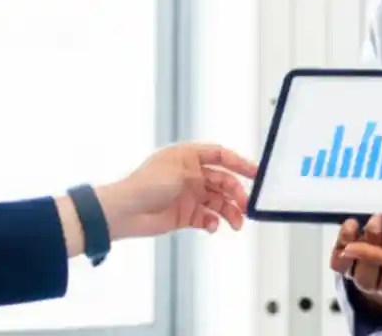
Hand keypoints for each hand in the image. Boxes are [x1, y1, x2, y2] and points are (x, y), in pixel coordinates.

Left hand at [96, 142, 257, 239]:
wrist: (125, 212)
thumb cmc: (146, 185)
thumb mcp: (178, 171)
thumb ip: (203, 175)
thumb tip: (221, 183)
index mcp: (188, 156)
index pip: (220, 156)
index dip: (240, 163)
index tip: (256, 174)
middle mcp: (191, 174)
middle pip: (223, 181)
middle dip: (237, 193)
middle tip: (245, 206)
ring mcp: (189, 194)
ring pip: (218, 201)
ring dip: (229, 211)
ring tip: (236, 224)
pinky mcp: (186, 214)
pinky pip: (207, 218)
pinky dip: (213, 222)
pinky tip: (212, 226)